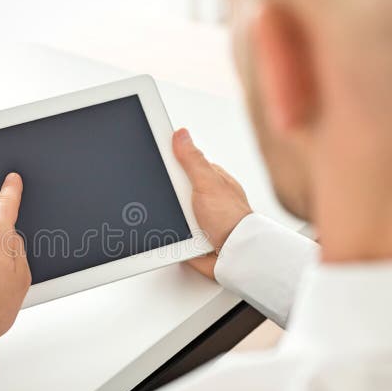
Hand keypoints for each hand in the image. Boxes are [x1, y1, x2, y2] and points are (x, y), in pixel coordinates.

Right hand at [172, 128, 251, 279]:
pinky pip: (170, 231)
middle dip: (165, 195)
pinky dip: (169, 234)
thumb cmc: (231, 219)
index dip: (167, 163)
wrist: (235, 255)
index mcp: (208, 178)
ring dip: (167, 217)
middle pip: (170, 188)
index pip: (180, 163)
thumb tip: (181, 134)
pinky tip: (176, 235)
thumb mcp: (208, 183)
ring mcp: (195, 216)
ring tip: (180, 222)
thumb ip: (193, 160)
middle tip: (176, 201)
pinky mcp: (189, 236)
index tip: (157, 164)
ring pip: (168, 210)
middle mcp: (202, 196)